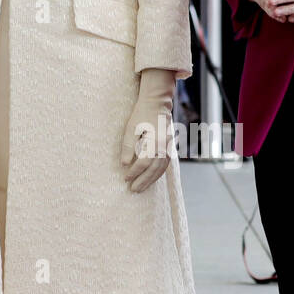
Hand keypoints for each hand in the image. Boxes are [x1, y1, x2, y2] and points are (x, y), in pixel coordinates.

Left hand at [120, 68, 175, 192]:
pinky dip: (158, 173)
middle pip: (153, 169)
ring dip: (151, 180)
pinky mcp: (169, 147)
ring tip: (142, 188)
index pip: (143, 163)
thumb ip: (128, 146)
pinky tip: (152, 178)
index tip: (125, 178)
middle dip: (143, 181)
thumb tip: (124, 164)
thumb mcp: (131, 127)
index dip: (134, 172)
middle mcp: (164, 147)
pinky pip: (165, 164)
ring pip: (161, 169)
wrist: (157, 103)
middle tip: (133, 190)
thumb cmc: (141, 114)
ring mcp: (169, 147)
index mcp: (154, 142)